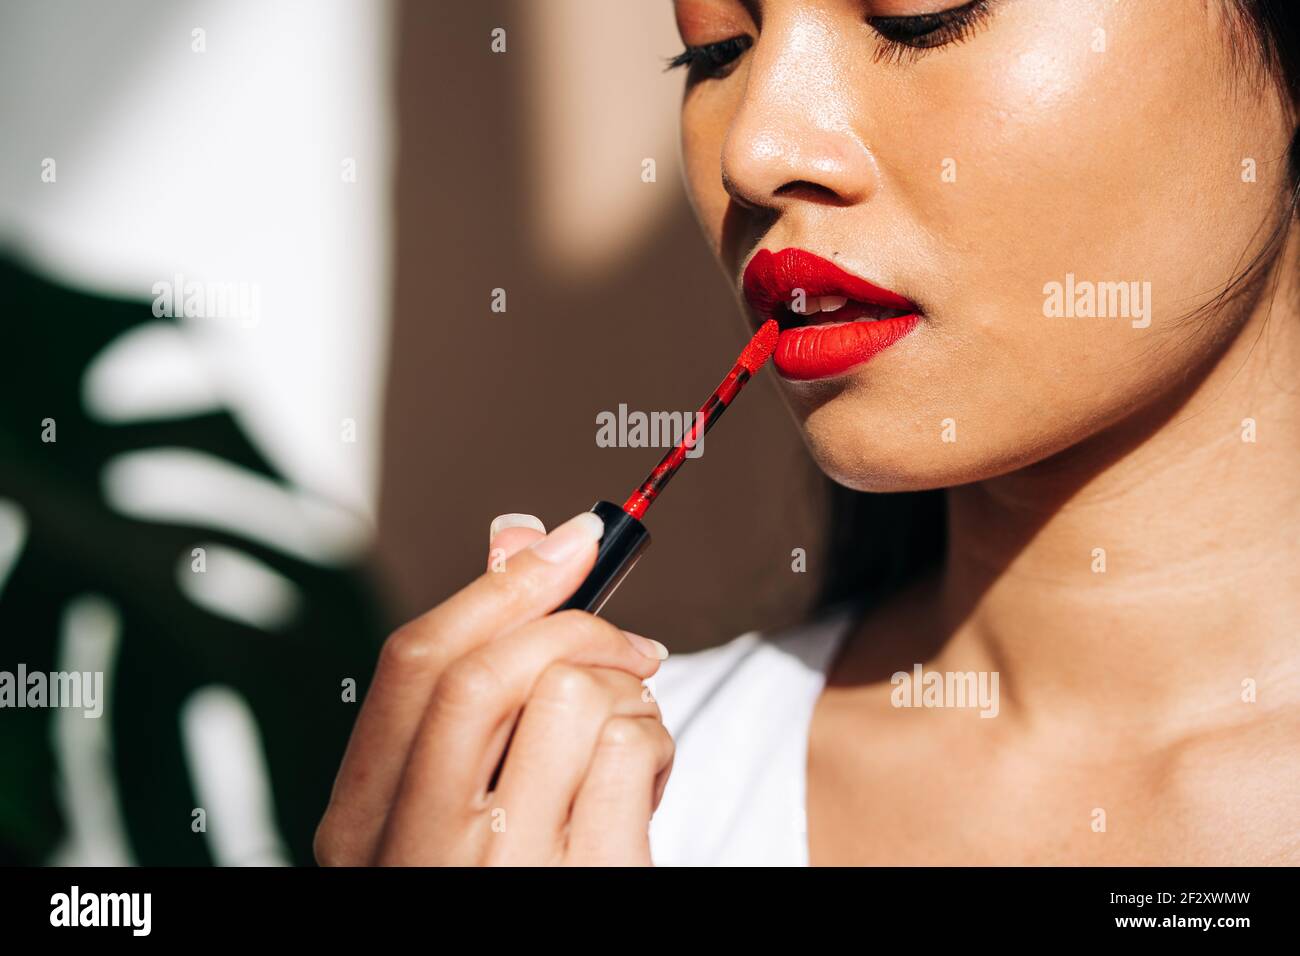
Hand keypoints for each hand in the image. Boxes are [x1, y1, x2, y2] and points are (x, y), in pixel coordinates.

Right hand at [314, 511, 673, 865]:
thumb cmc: (502, 880)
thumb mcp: (463, 793)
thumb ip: (479, 675)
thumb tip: (518, 533)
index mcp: (364, 823)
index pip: (414, 665)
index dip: (498, 583)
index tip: (567, 540)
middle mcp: (417, 849)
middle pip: (487, 670)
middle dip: (573, 621)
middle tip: (625, 638)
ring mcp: (504, 871)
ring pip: (573, 697)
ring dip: (626, 694)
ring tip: (627, 733)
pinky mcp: (589, 883)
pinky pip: (633, 747)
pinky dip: (659, 738)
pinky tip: (648, 778)